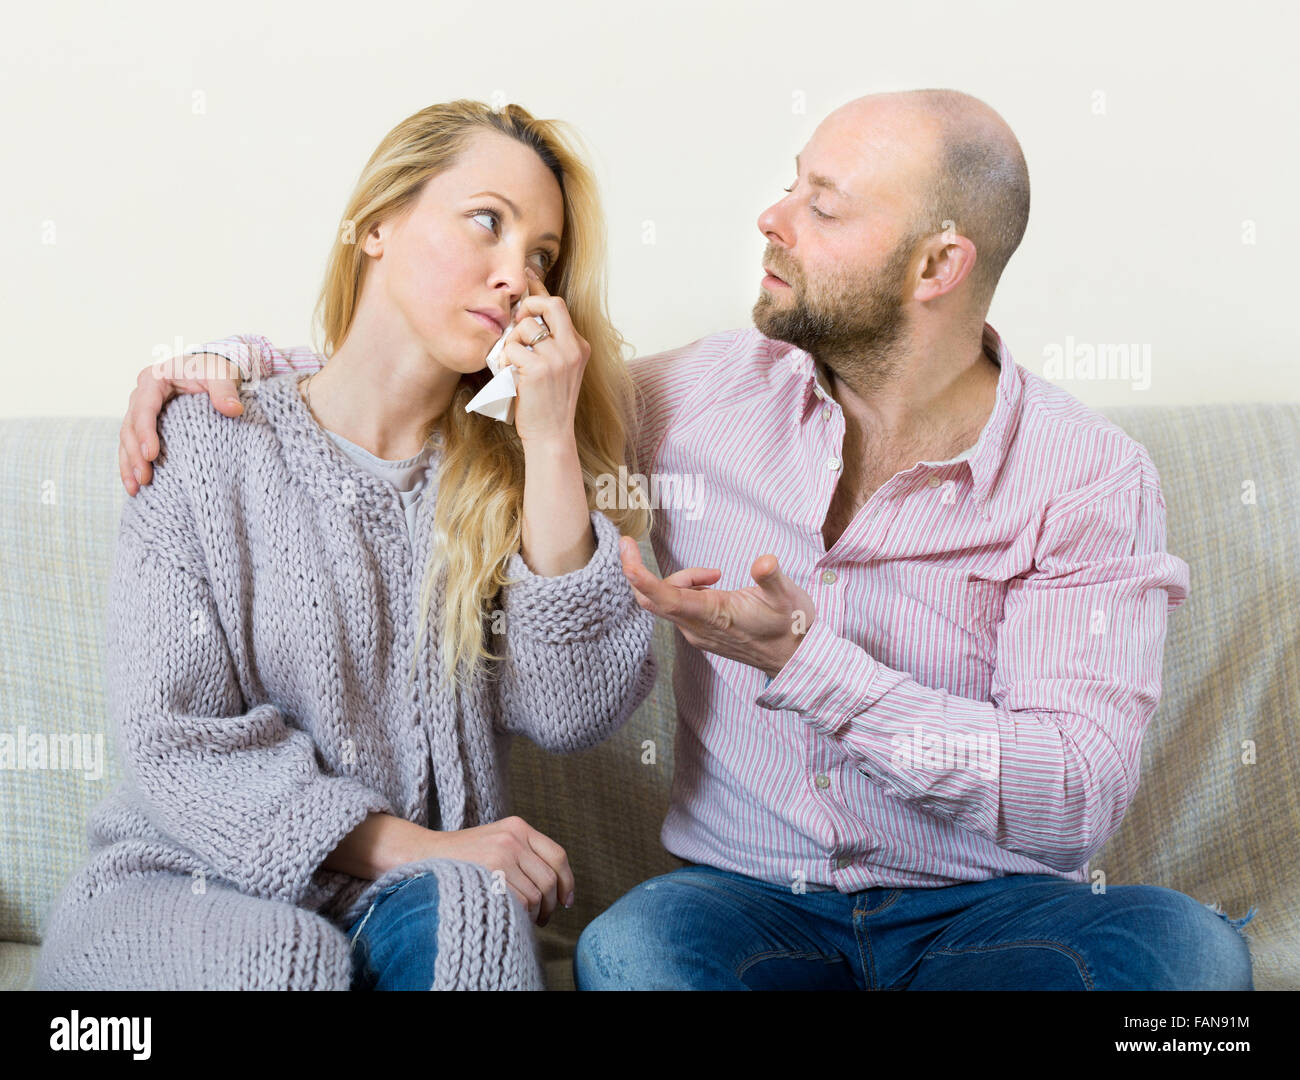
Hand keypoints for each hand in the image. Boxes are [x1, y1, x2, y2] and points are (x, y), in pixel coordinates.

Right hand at [119, 353, 244, 494]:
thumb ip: (226, 390)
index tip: (151, 455)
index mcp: (155, 379)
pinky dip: (132, 463)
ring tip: (135, 488)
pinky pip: (133, 444)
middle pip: (130, 426)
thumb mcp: (222, 374)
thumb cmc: (216, 369)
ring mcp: (142, 410)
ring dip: (129, 463)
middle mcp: (142, 394)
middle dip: (134, 454)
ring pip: (126, 438)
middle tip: (143, 479)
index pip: (145, 407)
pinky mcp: (147, 423)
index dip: (145, 431)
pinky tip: (136, 485)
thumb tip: (234, 409)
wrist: (213, 368)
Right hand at [425, 816, 574, 926]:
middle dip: (552, 904)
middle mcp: (512, 838)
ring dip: (537, 913)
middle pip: (550, 879)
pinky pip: (522, 902)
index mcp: (518, 827)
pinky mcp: (490, 874)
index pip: (558, 855)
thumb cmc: (461, 856)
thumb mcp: (496, 840)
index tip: (566, 900)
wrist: (422, 854)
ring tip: (527, 919)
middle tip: (544, 917)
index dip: (567, 881)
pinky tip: (513, 917)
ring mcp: (501, 855)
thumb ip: (523, 853)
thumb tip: (557, 887)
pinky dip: (522, 915)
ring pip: (538, 894)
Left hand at [499, 267, 589, 446]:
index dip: (540, 287)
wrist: (551, 435)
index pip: (558, 306)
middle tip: (516, 320)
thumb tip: (525, 315)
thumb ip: (548, 343)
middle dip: (529, 303)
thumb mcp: (556, 369)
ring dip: (511, 342)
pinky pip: (512, 348)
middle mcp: (573, 348)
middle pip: (550, 304)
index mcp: (578, 346)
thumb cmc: (547, 403)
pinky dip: (504, 360)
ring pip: (524, 329)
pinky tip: (509, 375)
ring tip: (512, 362)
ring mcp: (558, 358)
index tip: (527, 272)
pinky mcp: (538, 369)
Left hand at [619, 538, 817, 678]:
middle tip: (633, 544)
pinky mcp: (701, 632)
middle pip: (652, 599)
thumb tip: (764, 561)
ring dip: (679, 580)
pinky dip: (686, 589)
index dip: (640, 577)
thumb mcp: (788, 597)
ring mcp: (697, 632)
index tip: (625, 551)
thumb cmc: (791, 626)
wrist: (795, 659)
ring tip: (714, 574)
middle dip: (640, 572)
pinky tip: (713, 584)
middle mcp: (697, 627)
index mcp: (712, 615)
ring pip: (666, 601)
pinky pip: (678, 607)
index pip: (665, 597)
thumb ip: (772, 578)